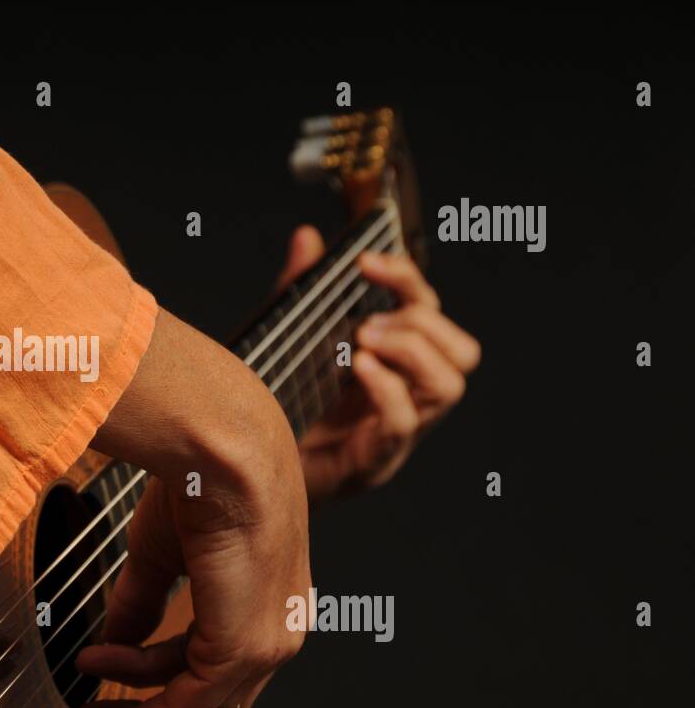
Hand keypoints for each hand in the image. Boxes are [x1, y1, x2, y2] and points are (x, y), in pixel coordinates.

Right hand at [56, 310, 310, 707]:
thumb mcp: (162, 554)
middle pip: (206, 698)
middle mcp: (280, 629)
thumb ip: (141, 604)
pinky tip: (92, 686)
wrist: (221, 447)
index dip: (151, 679)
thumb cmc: (201, 477)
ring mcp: (270, 644)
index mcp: (269, 601)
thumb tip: (111, 642)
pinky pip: (185, 705)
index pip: (211, 662)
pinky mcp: (246, 649)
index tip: (99, 679)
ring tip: (78, 700)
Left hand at [275, 226, 480, 503]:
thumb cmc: (277, 406)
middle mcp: (407, 396)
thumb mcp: (288, 337)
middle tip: (365, 321)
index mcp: (395, 364)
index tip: (365, 262)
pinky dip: (386, 390)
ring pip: (448, 385)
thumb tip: (308, 237)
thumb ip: (299, 290)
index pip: (431, 313)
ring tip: (362, 342)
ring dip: (410, 351)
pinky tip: (357, 368)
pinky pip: (402, 424)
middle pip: (461, 350)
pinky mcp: (372, 460)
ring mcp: (396, 432)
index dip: (407, 280)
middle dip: (419, 321)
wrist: (246, 471)